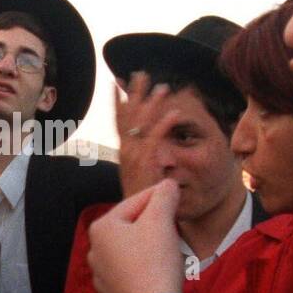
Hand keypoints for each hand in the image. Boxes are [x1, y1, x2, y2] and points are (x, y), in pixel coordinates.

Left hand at [88, 179, 183, 292]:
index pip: (136, 202)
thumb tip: (167, 186)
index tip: (176, 198)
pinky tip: (160, 273)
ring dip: (151, 247)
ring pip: (132, 251)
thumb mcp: (161, 221)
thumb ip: (163, 196)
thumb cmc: (154, 264)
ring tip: (170, 251)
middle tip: (175, 227)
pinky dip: (146, 270)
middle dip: (155, 224)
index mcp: (102, 228)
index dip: (160, 198)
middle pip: (132, 227)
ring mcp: (102, 276)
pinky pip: (132, 274)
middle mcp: (96, 251)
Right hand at [115, 72, 182, 196]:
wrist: (139, 218)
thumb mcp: (137, 173)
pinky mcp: (147, 163)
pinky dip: (165, 124)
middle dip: (134, 94)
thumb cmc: (142, 197)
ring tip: (163, 87)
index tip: (116, 82)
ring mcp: (134, 156)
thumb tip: (148, 145)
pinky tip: (176, 113)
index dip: (117, 101)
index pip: (117, 121)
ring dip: (152, 103)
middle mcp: (125, 151)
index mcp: (122, 151)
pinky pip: (156, 138)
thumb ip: (141, 156)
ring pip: (142, 123)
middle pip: (127, 116)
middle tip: (141, 74)